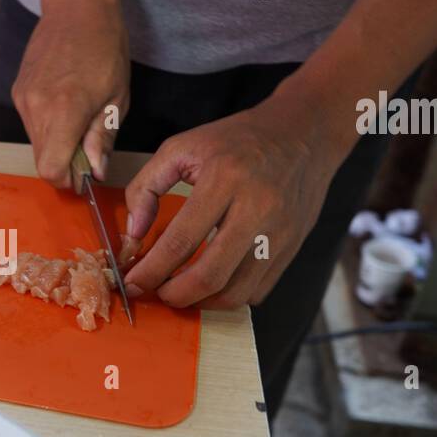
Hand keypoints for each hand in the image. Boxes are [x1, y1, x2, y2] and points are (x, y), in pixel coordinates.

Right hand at [12, 0, 129, 188]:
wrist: (77, 5)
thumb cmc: (105, 46)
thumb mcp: (117, 97)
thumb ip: (102, 138)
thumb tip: (95, 170)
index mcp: (64, 111)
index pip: (51, 170)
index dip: (68, 180)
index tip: (85, 174)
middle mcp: (36, 108)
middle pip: (42, 160)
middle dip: (65, 164)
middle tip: (89, 148)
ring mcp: (23, 98)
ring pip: (36, 143)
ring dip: (57, 144)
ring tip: (80, 120)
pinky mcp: (19, 91)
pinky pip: (31, 123)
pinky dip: (48, 127)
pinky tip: (66, 105)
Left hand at [122, 93, 353, 309]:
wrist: (304, 134)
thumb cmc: (236, 140)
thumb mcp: (181, 147)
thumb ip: (145, 188)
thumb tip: (132, 236)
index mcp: (224, 179)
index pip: (180, 241)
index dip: (151, 271)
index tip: (132, 283)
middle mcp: (257, 208)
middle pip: (210, 275)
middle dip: (175, 296)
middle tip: (157, 294)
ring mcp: (280, 232)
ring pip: (236, 291)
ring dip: (202, 303)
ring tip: (181, 292)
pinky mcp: (293, 247)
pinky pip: (257, 290)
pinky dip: (230, 296)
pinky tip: (212, 284)